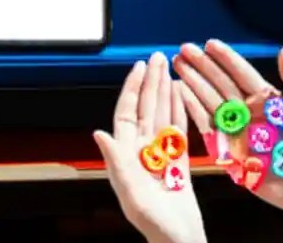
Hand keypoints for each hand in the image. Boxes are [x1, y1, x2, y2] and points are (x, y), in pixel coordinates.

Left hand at [94, 52, 206, 242]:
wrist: (180, 242)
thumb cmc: (155, 225)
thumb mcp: (132, 194)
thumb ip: (116, 162)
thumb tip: (98, 133)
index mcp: (127, 156)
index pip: (127, 114)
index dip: (132, 89)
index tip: (138, 67)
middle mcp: (142, 151)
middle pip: (147, 109)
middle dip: (152, 82)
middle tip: (159, 58)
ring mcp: (161, 155)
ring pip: (163, 115)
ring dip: (167, 92)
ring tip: (171, 69)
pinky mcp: (179, 163)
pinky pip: (180, 131)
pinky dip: (182, 112)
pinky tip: (183, 96)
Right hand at [173, 40, 282, 223]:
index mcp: (269, 102)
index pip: (243, 75)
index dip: (227, 59)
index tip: (209, 43)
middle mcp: (249, 113)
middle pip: (221, 85)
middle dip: (202, 67)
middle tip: (183, 50)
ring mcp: (237, 131)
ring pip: (210, 101)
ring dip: (193, 83)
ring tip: (177, 66)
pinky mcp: (229, 151)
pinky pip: (207, 127)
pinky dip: (193, 110)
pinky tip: (181, 94)